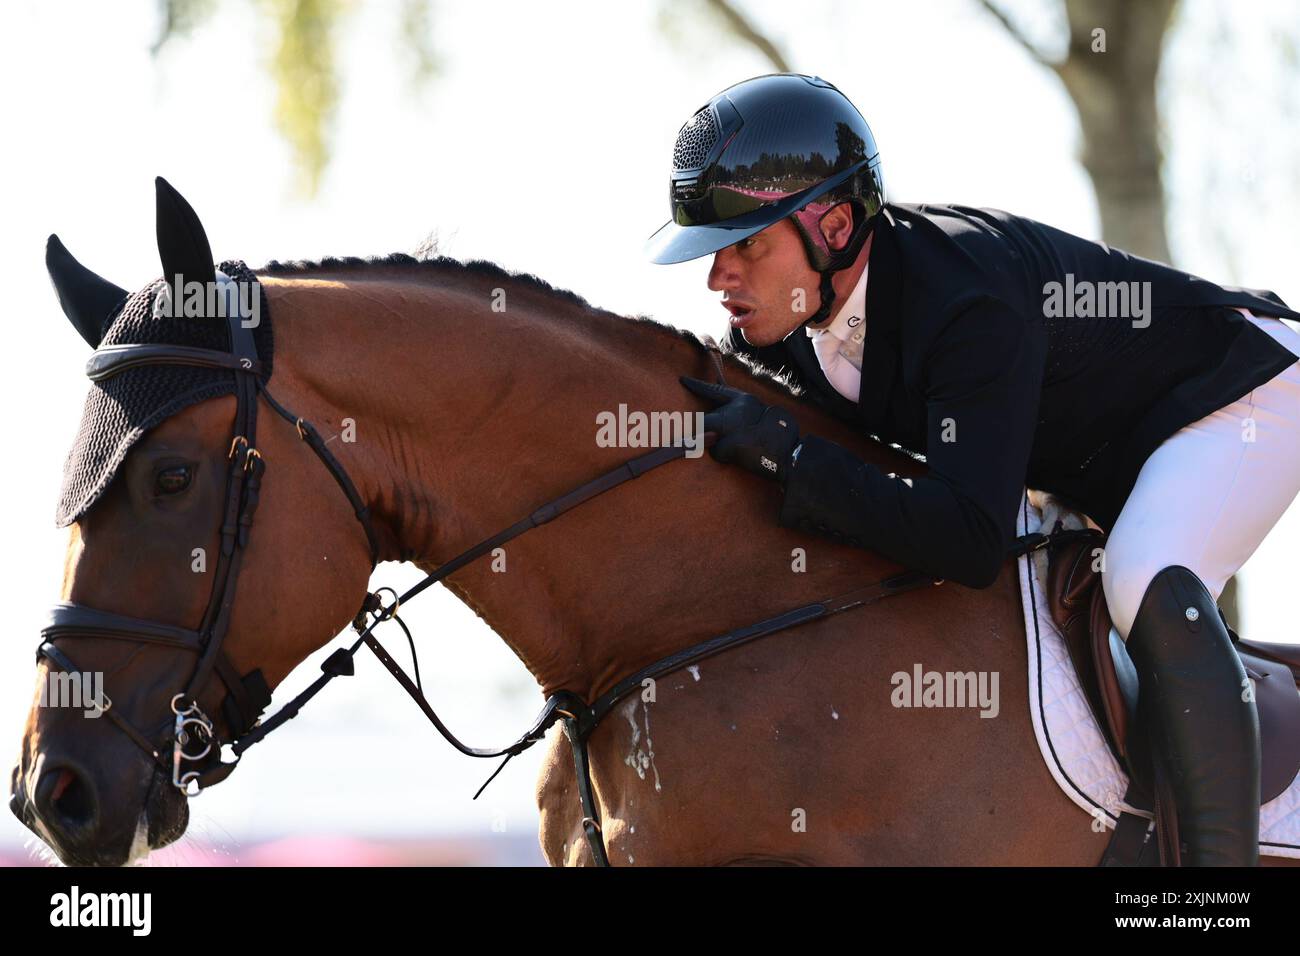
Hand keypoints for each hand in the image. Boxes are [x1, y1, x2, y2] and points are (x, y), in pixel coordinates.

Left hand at [680, 376, 800, 482]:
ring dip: (719, 445)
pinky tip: (741, 457)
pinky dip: (725, 457)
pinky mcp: (728, 444)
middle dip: (710, 432)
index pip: (715, 391)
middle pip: (707, 420)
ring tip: (739, 449)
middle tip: (727, 439)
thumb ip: (741, 413)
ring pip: (709, 437)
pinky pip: (718, 453)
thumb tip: (725, 422)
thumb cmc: (778, 436)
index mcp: (744, 400)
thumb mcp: (761, 415)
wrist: (789, 454)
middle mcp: (734, 409)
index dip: (698, 386)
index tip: (682, 380)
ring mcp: (730, 427)